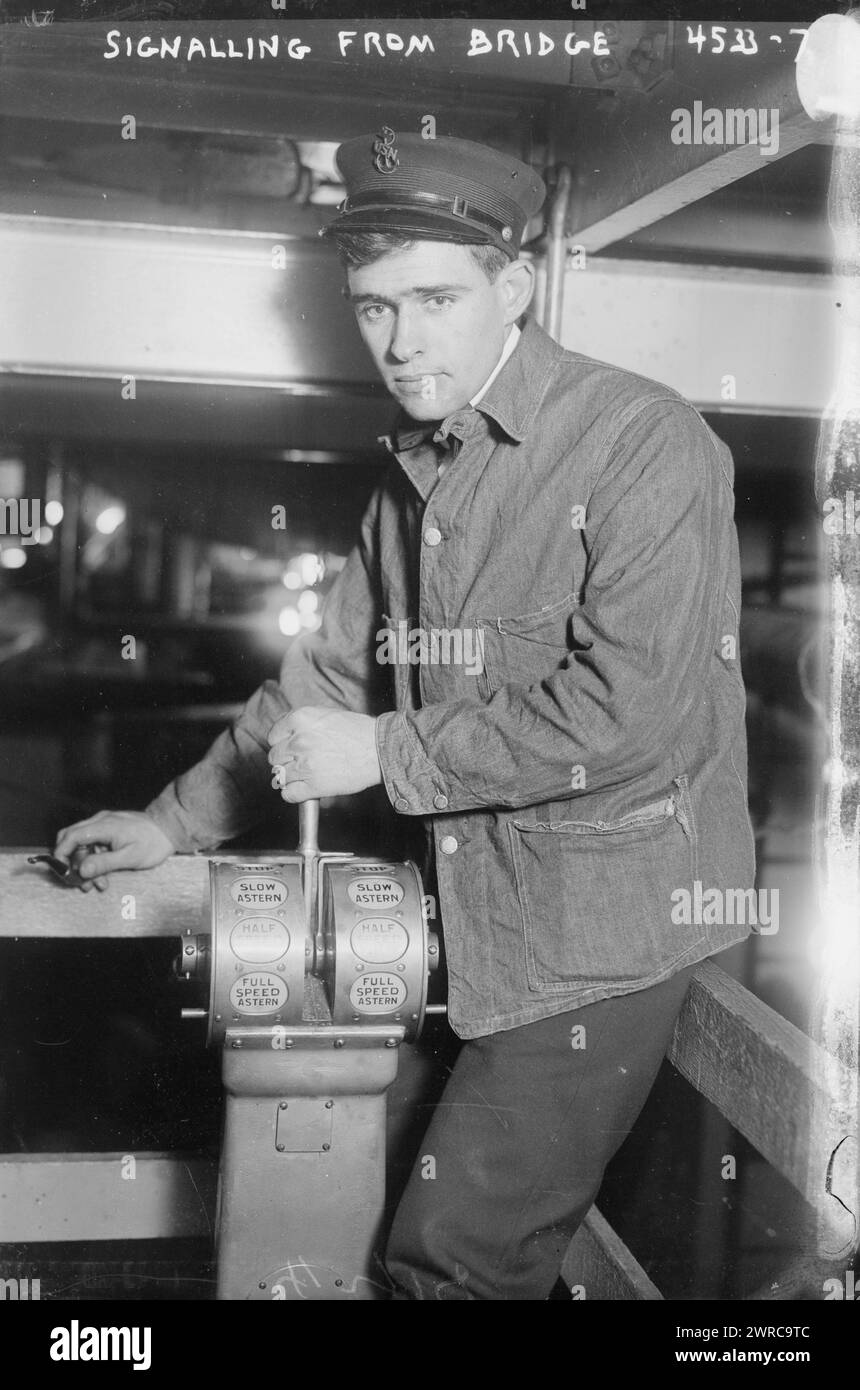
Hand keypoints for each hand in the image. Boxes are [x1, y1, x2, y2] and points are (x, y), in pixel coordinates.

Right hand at [54, 811, 176, 891]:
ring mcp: (104, 824)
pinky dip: (94, 860)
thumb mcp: (129, 857)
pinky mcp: (109, 829)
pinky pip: (93, 844)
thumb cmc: (153, 842)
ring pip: (82, 844)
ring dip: (86, 865)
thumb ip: (104, 863)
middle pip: (71, 839)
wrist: (170, 828)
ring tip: (97, 884)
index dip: (61, 854)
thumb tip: (81, 870)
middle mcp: (100, 821)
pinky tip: (104, 876)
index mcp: (103, 825)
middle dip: (73, 863)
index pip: (71, 836)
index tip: (62, 871)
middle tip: (81, 882)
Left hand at [268, 706, 381, 802]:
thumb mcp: (326, 714)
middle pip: (274, 757)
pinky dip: (294, 794)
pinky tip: (305, 788)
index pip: (273, 736)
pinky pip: (289, 794)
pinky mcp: (313, 786)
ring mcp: (304, 764)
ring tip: (306, 775)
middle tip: (300, 762)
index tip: (290, 748)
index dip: (282, 743)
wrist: (380, 750)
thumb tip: (285, 734)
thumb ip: (302, 723)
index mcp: (300, 719)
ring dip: (291, 778)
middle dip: (285, 761)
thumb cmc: (359, 731)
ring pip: (280, 777)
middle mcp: (298, 741)